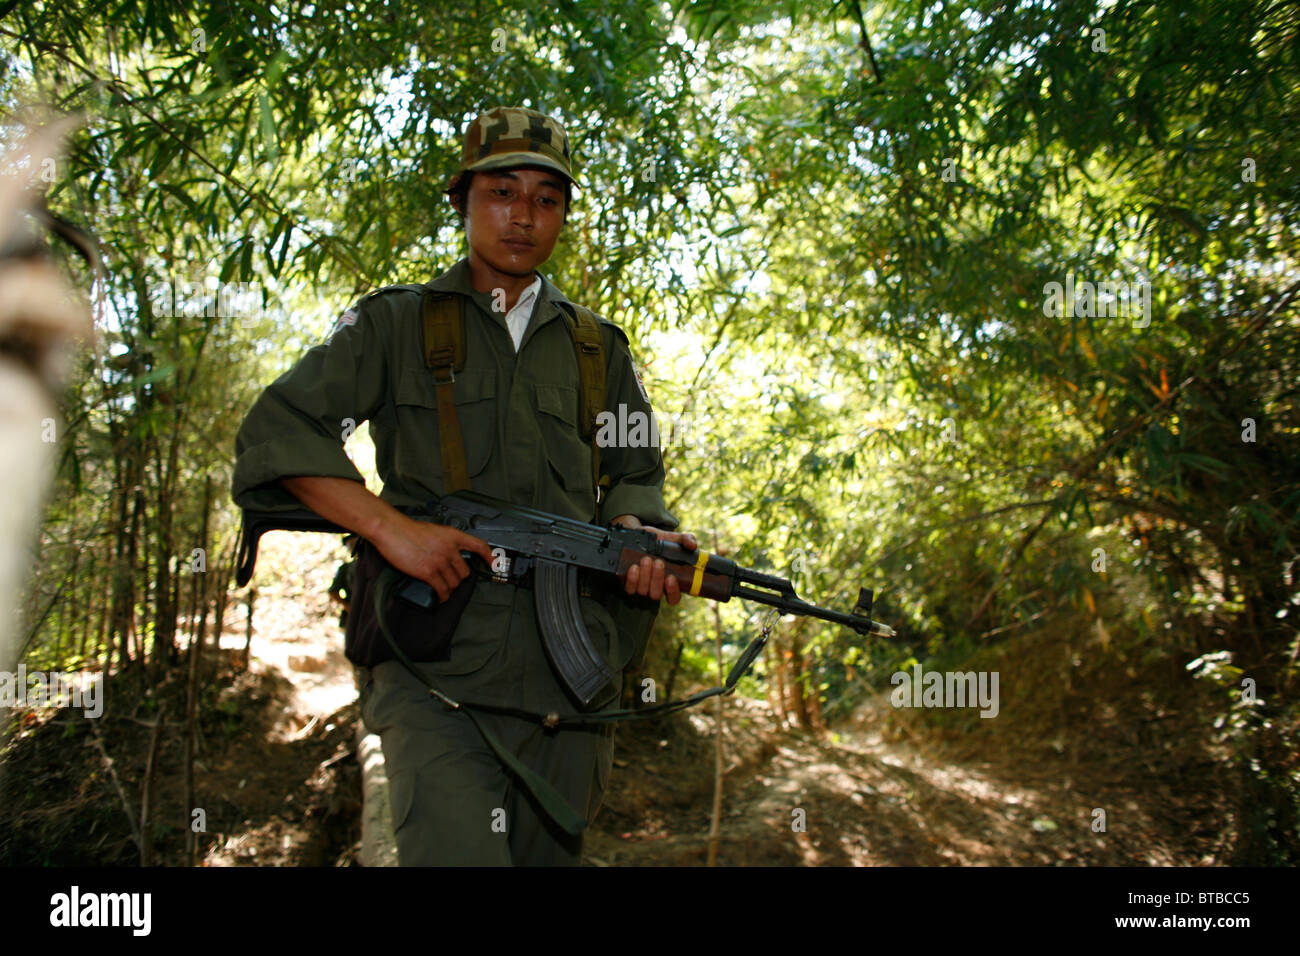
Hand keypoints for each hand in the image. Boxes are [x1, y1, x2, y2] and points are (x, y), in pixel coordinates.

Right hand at [374, 514, 494, 602]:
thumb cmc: (407, 530)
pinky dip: (442, 596)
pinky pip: (442, 589)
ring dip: (449, 589)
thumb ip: (444, 542)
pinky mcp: (428, 572)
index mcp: (453, 535)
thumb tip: (449, 555)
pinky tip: (440, 597)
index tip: (495, 564)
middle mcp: (450, 548)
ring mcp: (440, 561)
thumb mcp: (433, 530)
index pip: (479, 545)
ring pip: (454, 583)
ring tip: (444, 590)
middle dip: (458, 579)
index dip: (490, 556)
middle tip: (451, 581)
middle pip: (465, 572)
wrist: (392, 530)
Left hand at [612, 515, 697, 605]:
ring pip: (643, 591)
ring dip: (645, 576)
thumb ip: (687, 540)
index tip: (671, 578)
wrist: (640, 535)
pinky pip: (630, 588)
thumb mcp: (675, 539)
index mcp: (669, 582)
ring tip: (646, 559)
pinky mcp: (629, 582)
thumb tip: (693, 546)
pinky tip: (634, 567)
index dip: (672, 592)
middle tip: (658, 562)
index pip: (674, 598)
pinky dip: (632, 579)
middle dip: (657, 579)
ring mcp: (641, 586)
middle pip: (656, 594)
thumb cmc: (660, 541)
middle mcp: (655, 587)